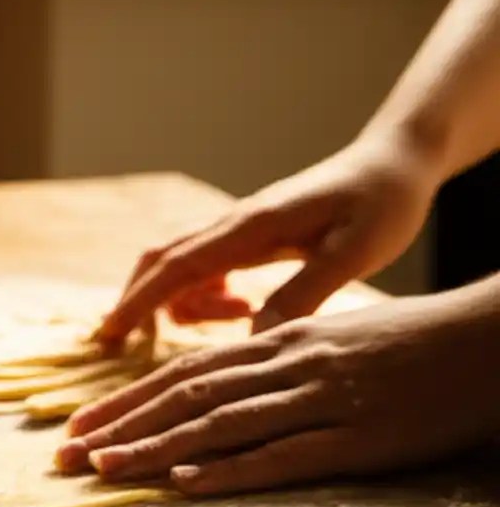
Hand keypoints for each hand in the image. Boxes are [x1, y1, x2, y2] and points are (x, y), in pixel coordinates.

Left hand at [59, 279, 499, 494]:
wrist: (487, 340)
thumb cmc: (411, 341)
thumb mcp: (332, 336)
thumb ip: (276, 357)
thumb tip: (222, 383)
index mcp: (280, 341)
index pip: (184, 372)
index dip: (126, 400)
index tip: (78, 426)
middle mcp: (287, 366)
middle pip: (185, 397)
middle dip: (118, 427)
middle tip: (64, 456)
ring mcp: (320, 401)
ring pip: (219, 426)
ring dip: (152, 449)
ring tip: (102, 471)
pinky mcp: (357, 439)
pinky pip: (281, 457)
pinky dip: (228, 471)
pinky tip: (185, 484)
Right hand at [97, 133, 441, 340]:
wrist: (396, 162)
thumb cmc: (383, 204)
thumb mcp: (355, 253)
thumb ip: (303, 293)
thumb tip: (254, 338)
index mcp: (251, 227)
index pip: (177, 267)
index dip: (139, 302)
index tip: (109, 335)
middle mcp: (234, 223)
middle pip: (160, 260)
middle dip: (135, 301)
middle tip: (119, 344)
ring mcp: (239, 227)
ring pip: (180, 264)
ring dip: (184, 300)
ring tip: (238, 315)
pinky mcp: (250, 235)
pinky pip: (204, 265)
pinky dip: (205, 293)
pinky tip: (244, 306)